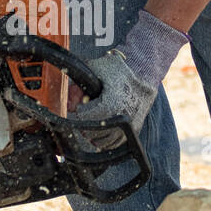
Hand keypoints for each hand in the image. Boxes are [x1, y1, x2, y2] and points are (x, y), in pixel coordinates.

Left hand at [68, 9, 188, 146]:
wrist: (144, 76)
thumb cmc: (120, 71)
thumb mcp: (99, 67)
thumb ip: (81, 76)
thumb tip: (65, 86)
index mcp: (109, 104)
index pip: (84, 116)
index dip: (80, 110)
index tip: (81, 105)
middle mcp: (120, 117)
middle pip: (92, 131)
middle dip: (85, 124)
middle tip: (84, 116)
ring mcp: (128, 126)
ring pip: (103, 140)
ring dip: (93, 135)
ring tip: (90, 125)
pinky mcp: (134, 129)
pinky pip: (116, 143)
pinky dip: (105, 142)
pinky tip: (100, 134)